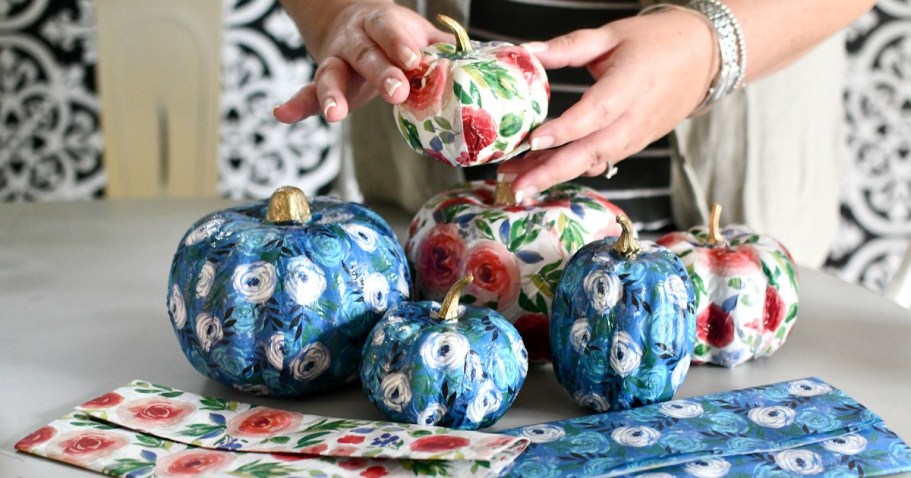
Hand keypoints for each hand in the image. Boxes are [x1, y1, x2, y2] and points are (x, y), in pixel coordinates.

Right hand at [274, 1, 450, 123]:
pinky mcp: (324, 82)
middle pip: (365, 55)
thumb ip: (445, 46)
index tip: (414, 60)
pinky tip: (282, 115)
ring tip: (334, 114)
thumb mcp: (417, 34)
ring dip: (331, 95)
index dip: (400, 45)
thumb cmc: (394, 36)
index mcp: (380, 24)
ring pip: (331, 74)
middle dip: (380, 73)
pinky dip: (295, 105)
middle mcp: (354, 40)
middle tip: (397, 92)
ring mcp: (336, 60)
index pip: (390, 31)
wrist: (350, 22)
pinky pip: (306, 92)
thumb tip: (489, 57)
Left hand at [497, 9, 719, 199]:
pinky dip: (573, 170)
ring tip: (519, 183)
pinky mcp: (636, 144)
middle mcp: (635, 117)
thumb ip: (568, 47)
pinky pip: (603, 162)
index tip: (533, 141)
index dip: (564, 130)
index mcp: (630, 85)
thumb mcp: (611, 35)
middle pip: (593, 151)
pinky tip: (544, 171)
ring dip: (557, 175)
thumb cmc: (657, 41)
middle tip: (518, 187)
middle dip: (553, 172)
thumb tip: (525, 51)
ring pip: (595, 162)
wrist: (705, 56)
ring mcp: (638, 136)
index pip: (595, 113)